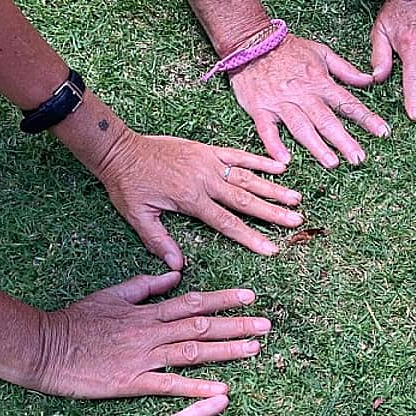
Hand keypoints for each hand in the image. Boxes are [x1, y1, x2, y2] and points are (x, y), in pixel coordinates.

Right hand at [31, 271, 270, 398]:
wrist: (42, 348)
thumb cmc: (75, 322)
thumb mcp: (111, 294)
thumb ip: (145, 285)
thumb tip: (175, 273)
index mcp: (147, 312)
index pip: (193, 301)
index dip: (224, 299)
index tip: (250, 297)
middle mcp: (151, 332)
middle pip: (201, 325)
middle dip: (236, 325)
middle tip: (267, 325)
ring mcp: (143, 357)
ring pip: (193, 351)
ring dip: (226, 350)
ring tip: (254, 350)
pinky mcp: (132, 382)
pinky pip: (169, 384)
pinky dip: (196, 387)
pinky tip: (221, 390)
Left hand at [96, 130, 303, 266]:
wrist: (119, 148)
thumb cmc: (128, 185)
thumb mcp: (138, 216)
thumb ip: (159, 241)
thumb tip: (177, 267)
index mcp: (190, 199)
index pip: (227, 222)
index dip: (251, 237)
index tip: (271, 248)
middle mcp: (205, 180)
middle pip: (245, 200)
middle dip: (273, 212)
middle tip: (296, 221)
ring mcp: (208, 163)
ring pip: (247, 177)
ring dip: (273, 188)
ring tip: (296, 198)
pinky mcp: (207, 150)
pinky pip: (237, 155)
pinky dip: (259, 161)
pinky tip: (279, 167)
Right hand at [229, 34, 390, 168]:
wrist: (251, 41)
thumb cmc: (288, 48)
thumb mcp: (321, 52)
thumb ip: (345, 69)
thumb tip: (369, 80)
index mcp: (319, 82)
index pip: (348, 103)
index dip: (366, 118)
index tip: (383, 132)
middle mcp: (302, 94)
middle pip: (326, 120)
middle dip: (344, 140)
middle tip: (358, 159)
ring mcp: (280, 102)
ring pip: (301, 127)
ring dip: (317, 146)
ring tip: (332, 163)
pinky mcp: (259, 109)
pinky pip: (267, 130)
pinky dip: (274, 145)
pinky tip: (284, 161)